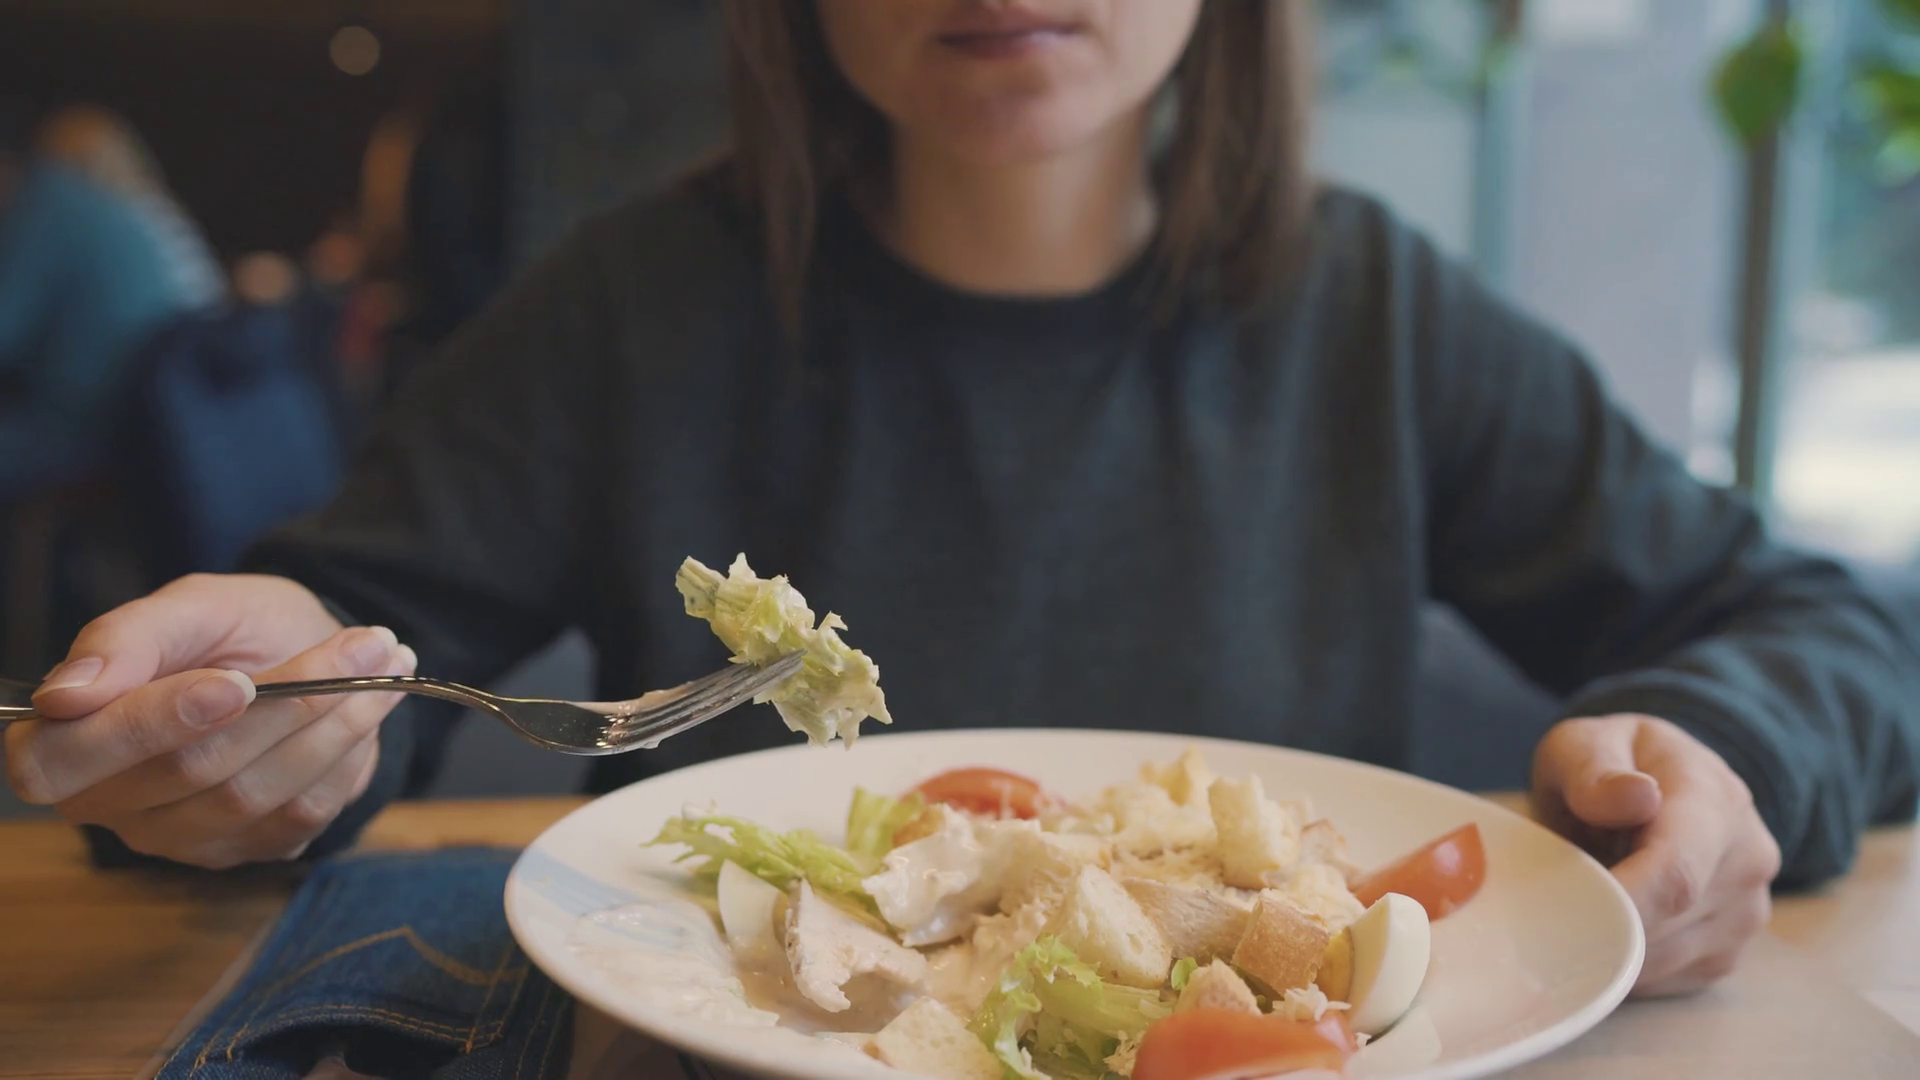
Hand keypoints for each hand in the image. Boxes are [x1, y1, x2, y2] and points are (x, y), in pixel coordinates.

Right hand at [4, 574, 415, 868]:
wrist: (302, 649)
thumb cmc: (231, 629)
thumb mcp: (189, 607)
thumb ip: (125, 639)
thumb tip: (65, 696)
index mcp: (63, 739)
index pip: (65, 761)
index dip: (152, 725)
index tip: (235, 683)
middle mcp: (111, 803)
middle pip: (186, 772)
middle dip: (282, 705)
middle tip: (361, 646)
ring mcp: (179, 836)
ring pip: (251, 795)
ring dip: (331, 723)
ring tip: (380, 660)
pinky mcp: (244, 848)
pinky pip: (299, 815)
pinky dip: (345, 750)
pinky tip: (370, 701)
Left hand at [1531, 714, 1781, 996]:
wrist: (1661, 781)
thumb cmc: (1609, 763)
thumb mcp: (1585, 742)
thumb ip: (1596, 768)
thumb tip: (1635, 797)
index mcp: (1714, 799)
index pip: (1677, 873)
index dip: (1620, 907)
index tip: (1563, 918)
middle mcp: (1747, 859)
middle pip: (1666, 924)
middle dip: (1596, 924)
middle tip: (1543, 905)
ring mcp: (1746, 912)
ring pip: (1663, 961)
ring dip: (1606, 945)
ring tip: (1579, 897)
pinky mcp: (1727, 951)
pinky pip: (1665, 980)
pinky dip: (1621, 964)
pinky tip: (1604, 922)